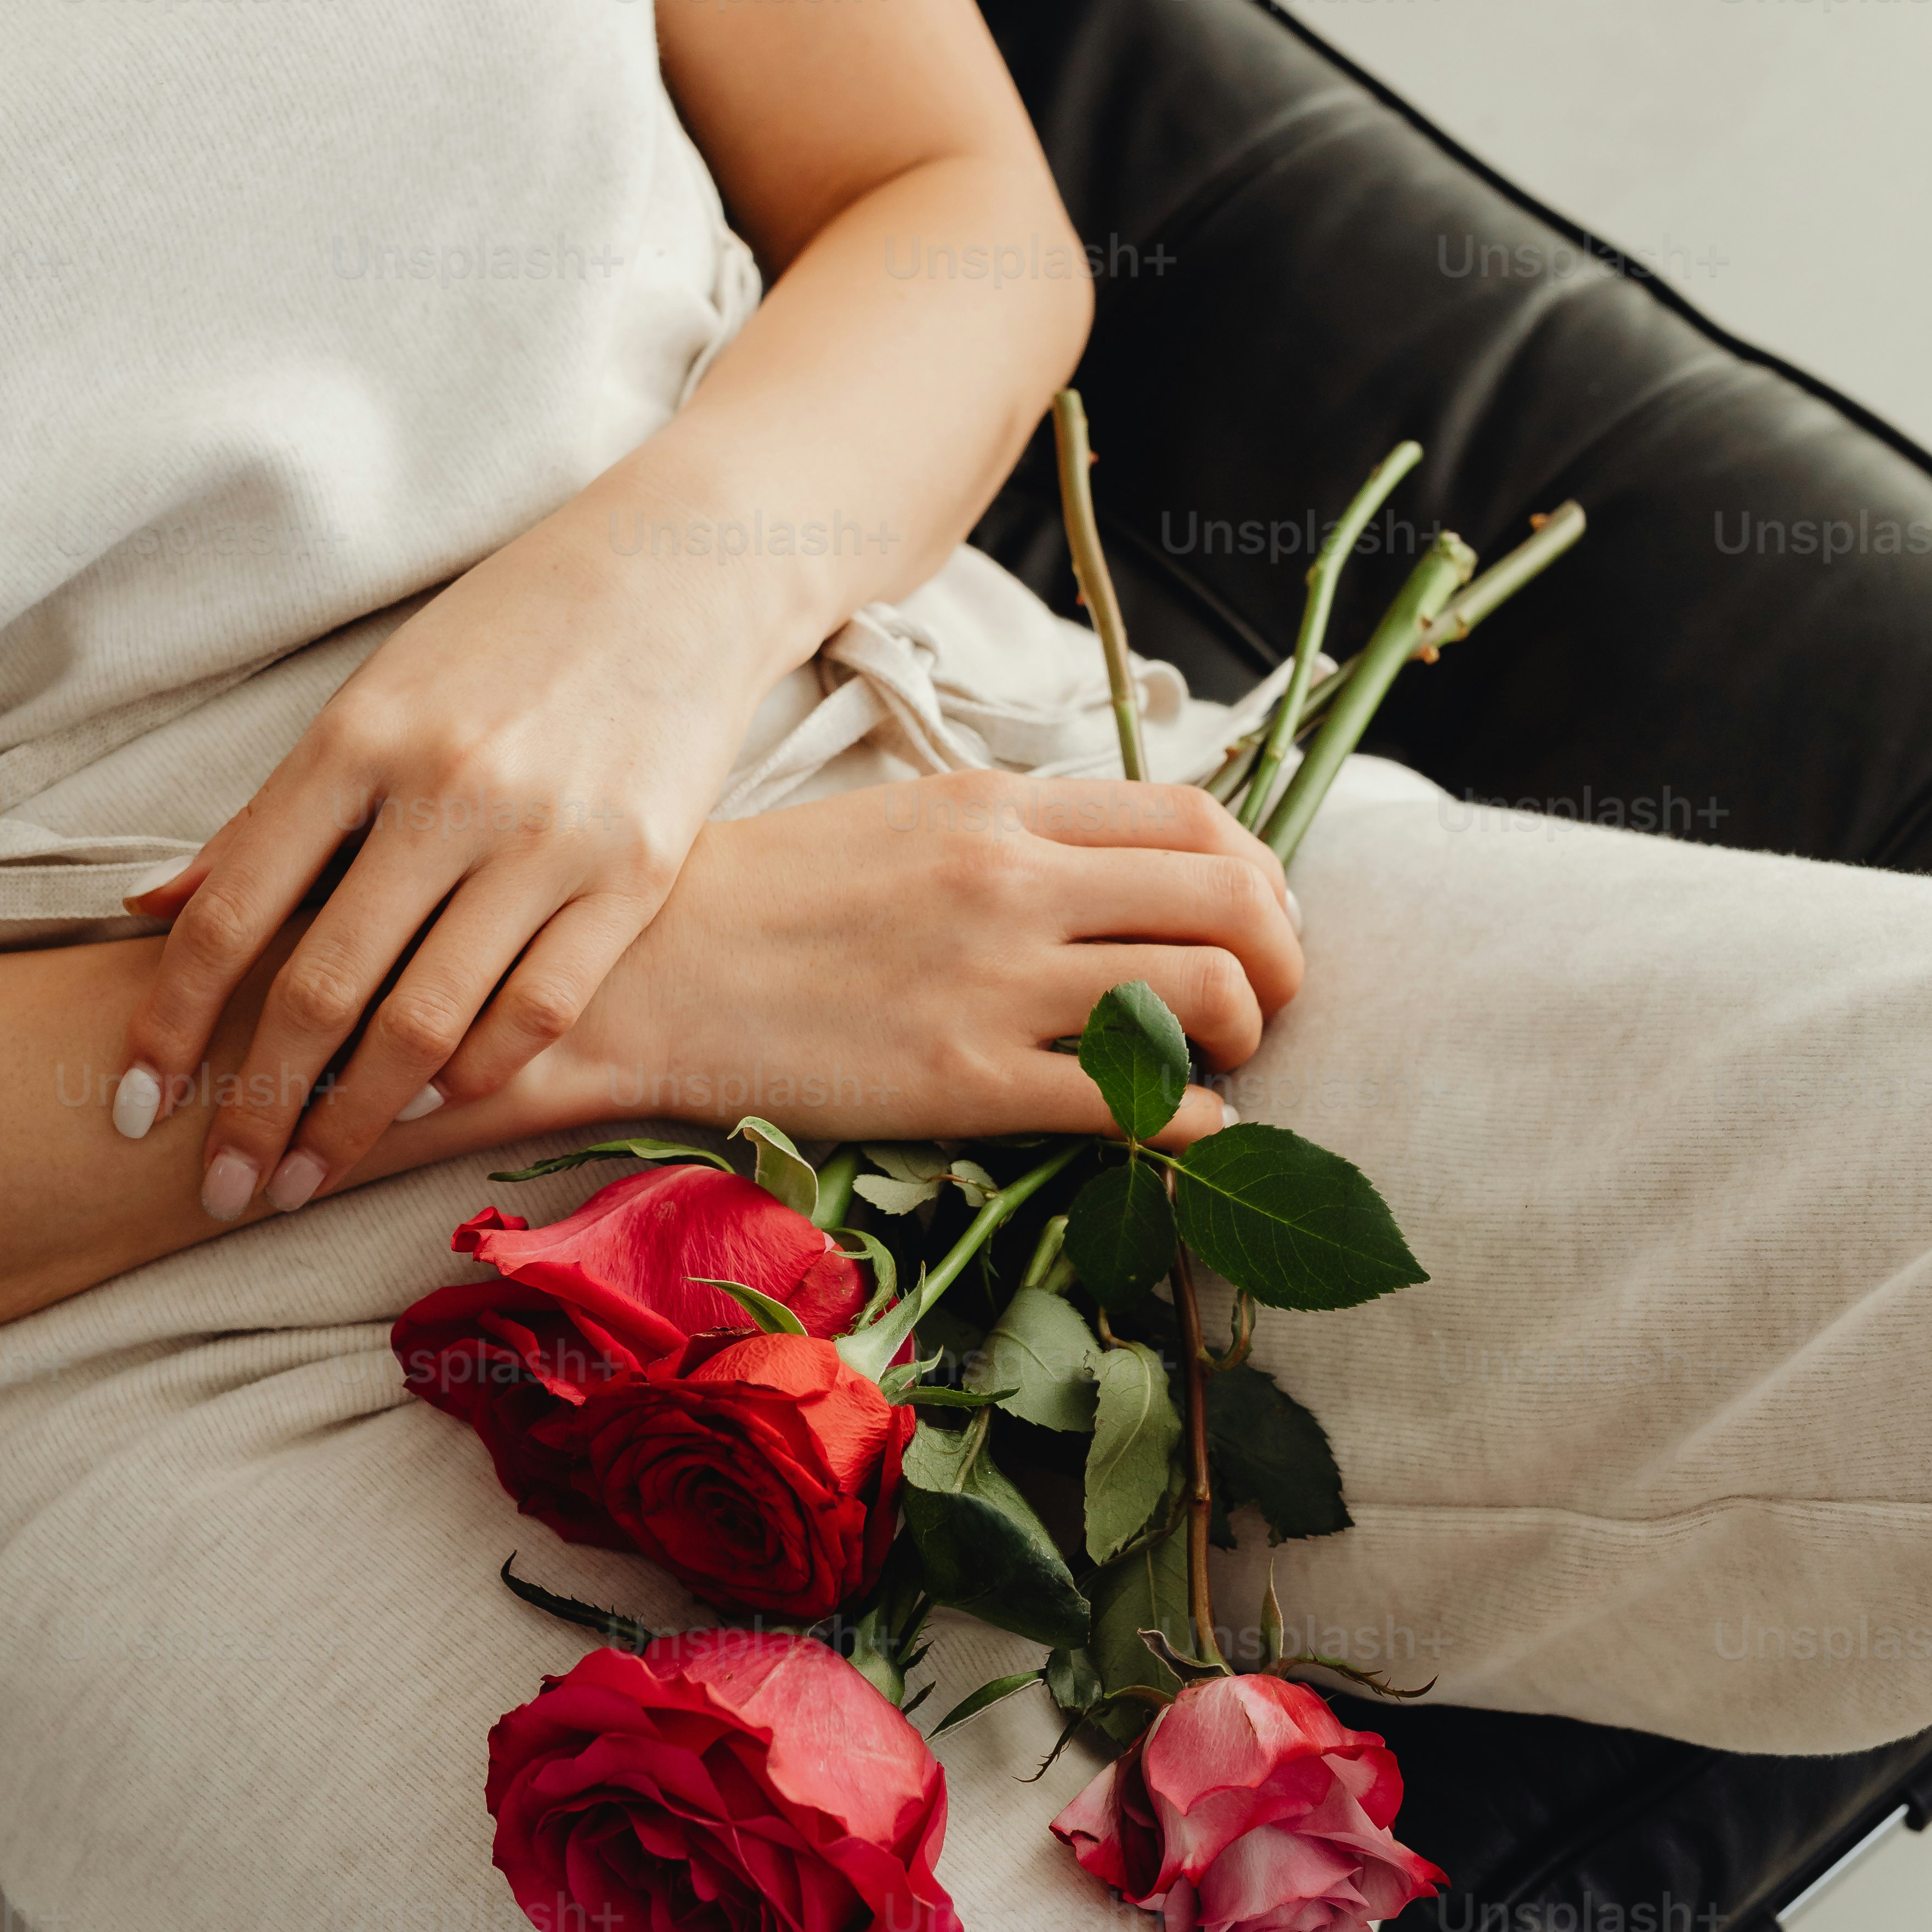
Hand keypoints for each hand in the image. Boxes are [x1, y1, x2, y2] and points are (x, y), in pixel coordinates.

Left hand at [111, 511, 772, 1219]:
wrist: (681, 570)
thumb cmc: (503, 637)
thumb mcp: (373, 697)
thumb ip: (270, 815)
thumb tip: (149, 912)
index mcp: (358, 739)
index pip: (232, 911)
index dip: (171, 1023)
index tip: (133, 1106)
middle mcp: (447, 789)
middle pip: (322, 989)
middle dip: (255, 1109)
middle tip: (217, 1191)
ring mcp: (548, 835)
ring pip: (428, 1022)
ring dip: (354, 1121)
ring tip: (306, 1179)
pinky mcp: (637, 870)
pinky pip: (537, 1007)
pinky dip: (474, 1073)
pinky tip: (428, 1107)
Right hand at [574, 774, 1299, 1147]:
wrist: (648, 972)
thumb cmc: (771, 897)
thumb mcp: (908, 821)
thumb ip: (1020, 836)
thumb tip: (1126, 871)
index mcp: (1003, 808)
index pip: (1200, 818)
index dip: (1262, 873)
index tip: (1260, 916)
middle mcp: (1016, 883)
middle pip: (1231, 899)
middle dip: (1283, 957)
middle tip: (1269, 999)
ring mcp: (993, 983)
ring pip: (1203, 995)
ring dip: (1245, 1035)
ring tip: (1220, 1058)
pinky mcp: (962, 1082)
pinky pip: (1131, 1102)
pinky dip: (1190, 1117)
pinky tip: (1183, 1123)